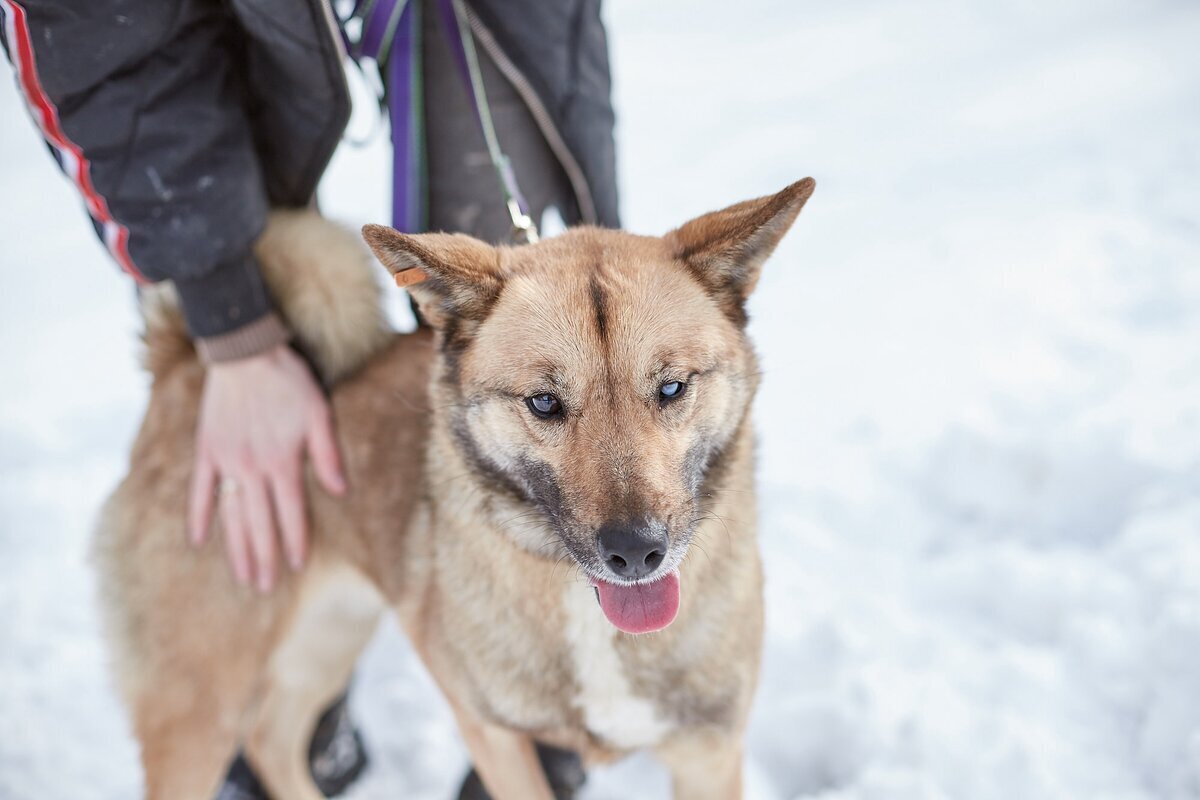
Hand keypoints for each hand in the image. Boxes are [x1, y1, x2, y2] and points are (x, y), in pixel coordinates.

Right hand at [187, 344, 345, 591]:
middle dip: (264, 557)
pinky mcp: (206, 451)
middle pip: (259, 523)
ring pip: (232, 515)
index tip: (298, 566)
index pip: (290, 511)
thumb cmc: (288, 380)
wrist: (244, 352)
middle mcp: (252, 468)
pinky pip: (200, 491)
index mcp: (282, 460)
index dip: (295, 540)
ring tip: (243, 576)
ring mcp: (226, 462)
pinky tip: (199, 540)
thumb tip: (340, 491)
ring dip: (237, 547)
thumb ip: (327, 453)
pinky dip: (199, 516)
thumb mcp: (319, 411)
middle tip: (266, 586)